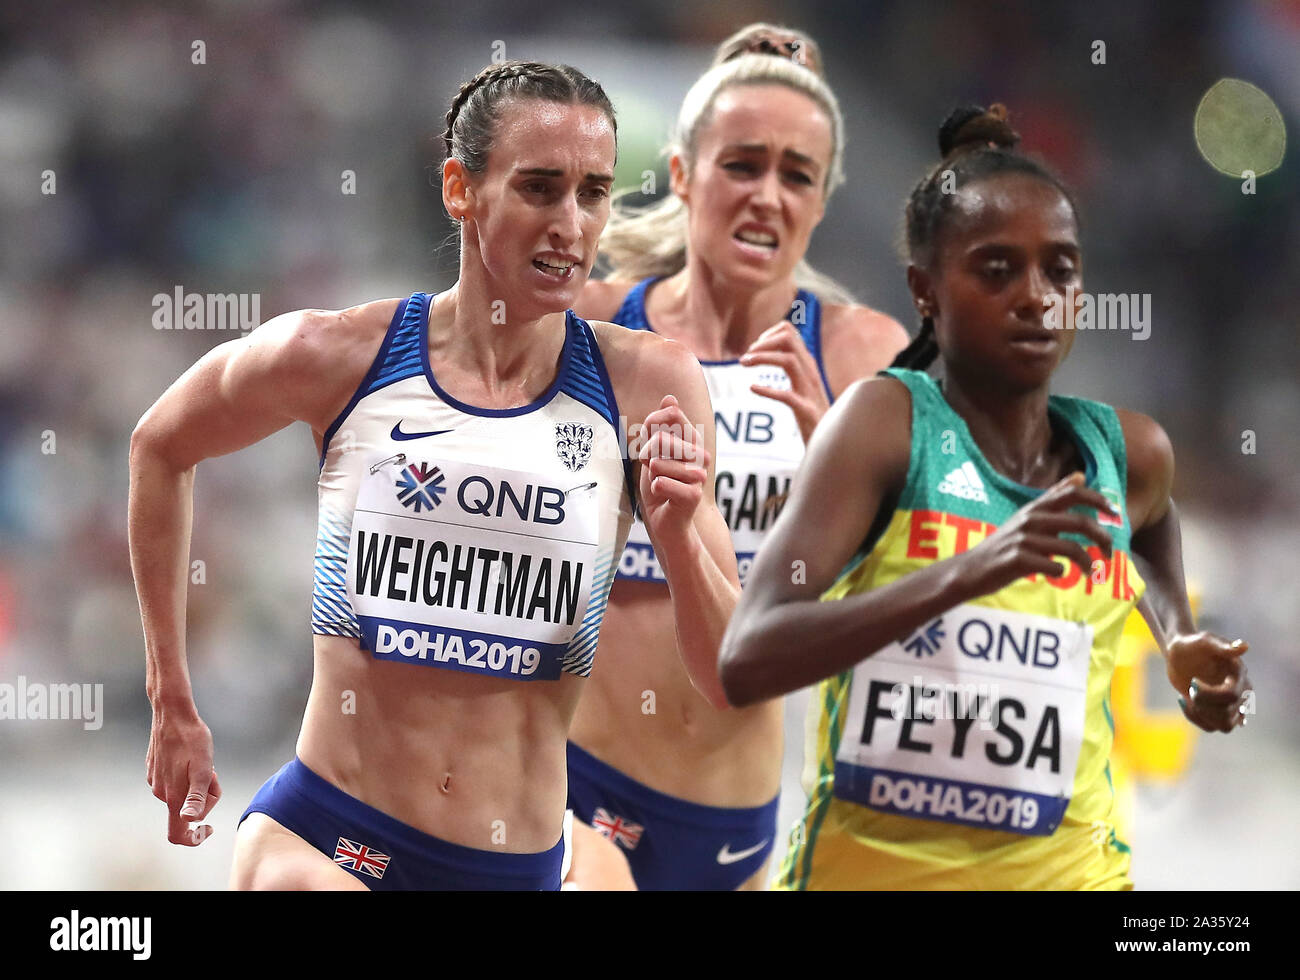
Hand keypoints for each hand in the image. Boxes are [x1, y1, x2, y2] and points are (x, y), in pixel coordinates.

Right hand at [147, 699, 221, 844]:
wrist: (173, 714)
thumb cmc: (192, 739)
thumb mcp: (204, 767)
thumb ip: (197, 796)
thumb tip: (190, 820)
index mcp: (173, 796)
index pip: (177, 834)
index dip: (193, 839)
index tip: (208, 829)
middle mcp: (161, 793)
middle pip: (187, 810)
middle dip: (205, 797)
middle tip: (213, 773)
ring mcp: (155, 781)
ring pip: (182, 793)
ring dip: (196, 784)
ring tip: (202, 762)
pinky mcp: (154, 770)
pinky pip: (175, 781)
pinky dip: (187, 775)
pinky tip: (190, 758)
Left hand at [636, 394, 710, 553]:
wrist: (668, 523)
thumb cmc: (661, 486)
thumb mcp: (655, 452)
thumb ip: (660, 427)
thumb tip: (670, 398)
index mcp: (692, 441)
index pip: (672, 414)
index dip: (651, 424)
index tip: (648, 439)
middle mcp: (700, 455)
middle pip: (660, 439)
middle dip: (646, 455)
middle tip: (652, 469)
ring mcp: (698, 475)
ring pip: (657, 463)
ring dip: (652, 476)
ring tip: (660, 483)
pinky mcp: (693, 494)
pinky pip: (660, 483)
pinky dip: (655, 490)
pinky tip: (663, 496)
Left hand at [740, 320, 829, 444]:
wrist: (832, 442)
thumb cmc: (813, 415)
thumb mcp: (803, 386)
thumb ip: (793, 369)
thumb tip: (773, 353)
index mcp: (808, 365)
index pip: (790, 333)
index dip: (769, 334)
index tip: (755, 347)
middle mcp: (811, 373)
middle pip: (789, 340)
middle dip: (764, 343)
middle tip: (746, 357)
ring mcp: (810, 391)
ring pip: (788, 360)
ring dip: (762, 358)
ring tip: (744, 364)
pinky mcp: (806, 410)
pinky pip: (786, 396)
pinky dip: (767, 390)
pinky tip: (753, 388)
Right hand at [955, 472, 1116, 597]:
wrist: (971, 570)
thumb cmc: (1004, 545)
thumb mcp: (1027, 517)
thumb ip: (1053, 498)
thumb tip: (1080, 474)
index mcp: (1035, 508)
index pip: (1072, 493)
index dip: (1098, 500)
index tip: (1114, 513)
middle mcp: (1030, 520)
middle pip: (1080, 522)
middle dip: (1102, 537)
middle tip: (1109, 552)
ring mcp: (1024, 540)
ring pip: (1071, 548)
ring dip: (1087, 562)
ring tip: (1090, 572)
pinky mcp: (1019, 560)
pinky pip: (1055, 568)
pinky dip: (1062, 574)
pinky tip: (1058, 575)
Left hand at [1167, 632, 1250, 732]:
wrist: (1180, 653)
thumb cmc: (1193, 644)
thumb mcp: (1205, 641)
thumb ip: (1223, 647)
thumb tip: (1244, 647)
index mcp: (1239, 675)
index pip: (1231, 696)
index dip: (1209, 694)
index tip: (1193, 681)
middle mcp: (1241, 692)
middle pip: (1227, 713)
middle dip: (1203, 703)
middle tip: (1190, 687)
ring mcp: (1230, 704)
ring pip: (1225, 726)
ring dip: (1202, 714)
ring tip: (1188, 697)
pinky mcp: (1217, 712)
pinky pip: (1212, 727)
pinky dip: (1195, 718)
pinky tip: (1183, 700)